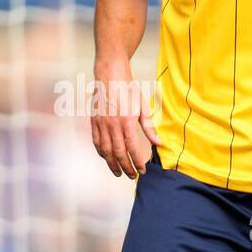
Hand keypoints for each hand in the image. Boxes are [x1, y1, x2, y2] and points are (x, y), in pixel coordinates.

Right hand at [90, 64, 161, 178]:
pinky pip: (96, 142)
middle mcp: (113, 125)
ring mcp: (101, 124)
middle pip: (118, 153)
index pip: (132, 148)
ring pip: (105, 151)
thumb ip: (149, 127)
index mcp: (127, 121)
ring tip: (118, 173)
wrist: (109, 74)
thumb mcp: (142, 106)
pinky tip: (107, 158)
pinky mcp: (94, 122)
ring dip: (112, 164)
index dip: (137, 162)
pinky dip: (101, 153)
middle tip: (132, 176)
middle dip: (126, 167)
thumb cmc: (128, 89)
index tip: (142, 170)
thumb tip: (158, 143)